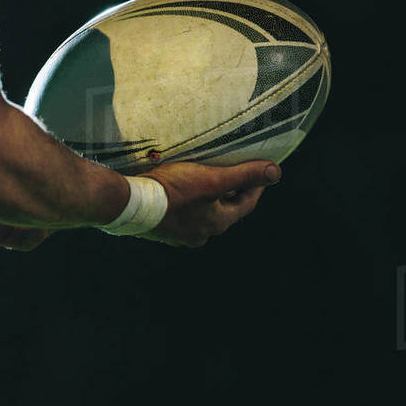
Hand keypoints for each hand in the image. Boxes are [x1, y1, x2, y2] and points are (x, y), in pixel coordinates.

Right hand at [136, 159, 280, 246]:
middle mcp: (201, 233)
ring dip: (207, 197)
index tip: (261, 170)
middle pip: (224, 209)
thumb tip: (276, 172)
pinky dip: (187, 202)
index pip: (246, 204)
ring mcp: (180, 234)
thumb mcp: (212, 179)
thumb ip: (244, 175)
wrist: (129, 203)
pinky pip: (183, 213)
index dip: (256, 186)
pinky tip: (179, 190)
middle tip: (232, 171)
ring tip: (205, 178)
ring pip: (202, 212)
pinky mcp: (163, 229)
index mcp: (217, 223)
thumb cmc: (172, 191)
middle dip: (230, 191)